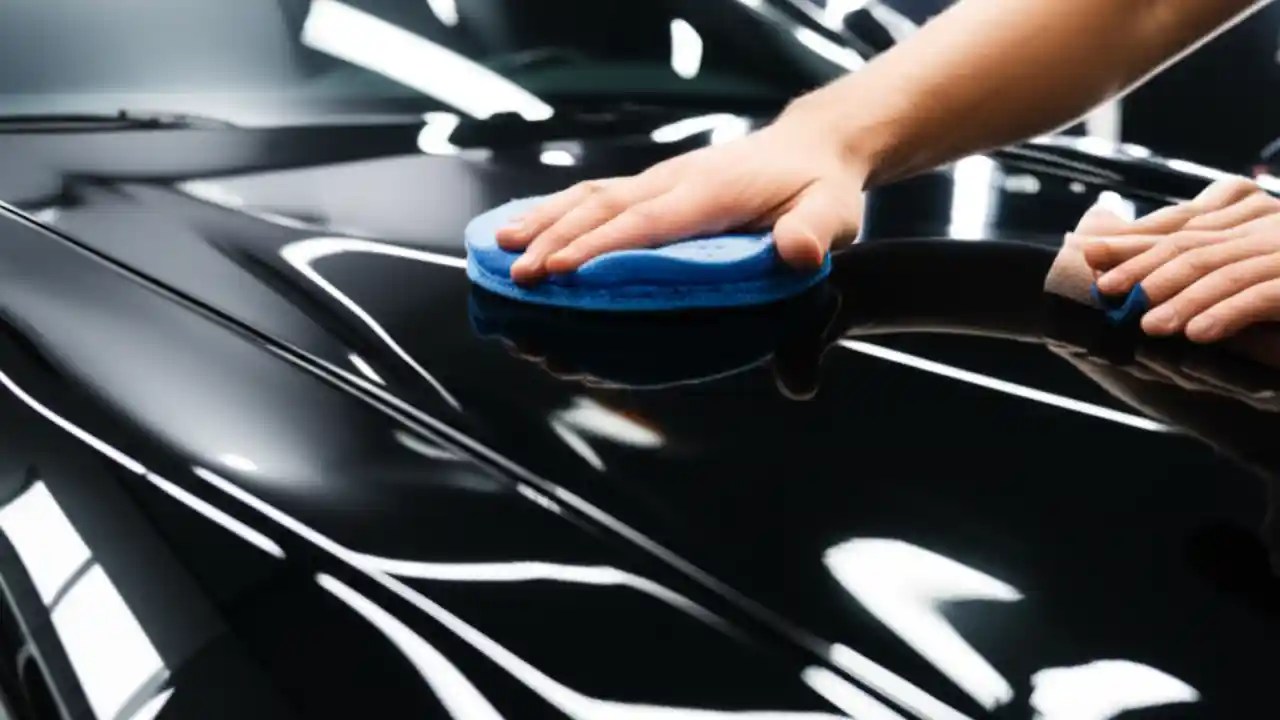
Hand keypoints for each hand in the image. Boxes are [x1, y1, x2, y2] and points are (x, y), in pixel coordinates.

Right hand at [495, 111, 866, 283]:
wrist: (812, 146)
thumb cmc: (820, 187)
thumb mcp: (833, 212)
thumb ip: (813, 232)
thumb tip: (796, 252)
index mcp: (711, 194)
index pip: (646, 222)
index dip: (600, 247)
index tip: (557, 269)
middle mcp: (674, 181)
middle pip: (603, 208)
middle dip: (554, 240)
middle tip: (514, 274)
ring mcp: (659, 181)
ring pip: (590, 197)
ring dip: (544, 220)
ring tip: (500, 246)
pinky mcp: (652, 186)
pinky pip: (597, 196)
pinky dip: (556, 211)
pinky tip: (527, 225)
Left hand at [1073, 176, 1279, 342]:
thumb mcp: (1248, 264)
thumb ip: (1202, 258)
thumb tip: (1133, 271)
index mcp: (1248, 217)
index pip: (1179, 228)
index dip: (1132, 242)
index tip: (1088, 252)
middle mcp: (1264, 226)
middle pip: (1191, 244)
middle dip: (1143, 268)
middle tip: (1103, 289)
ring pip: (1220, 269)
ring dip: (1179, 299)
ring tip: (1145, 325)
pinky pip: (1260, 294)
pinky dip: (1226, 313)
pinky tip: (1197, 334)